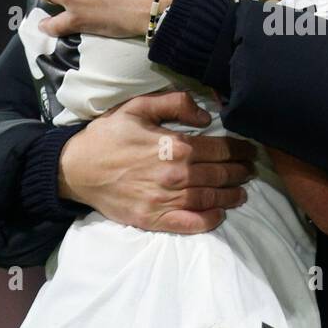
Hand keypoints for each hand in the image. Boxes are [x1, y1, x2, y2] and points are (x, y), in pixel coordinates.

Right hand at [58, 90, 254, 233]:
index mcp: (174, 146)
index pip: (219, 149)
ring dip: (231, 196)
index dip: (240, 150)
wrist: (76, 168)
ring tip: (242, 193)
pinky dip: (208, 221)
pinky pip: (189, 223)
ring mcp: (165, 200)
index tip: (250, 151)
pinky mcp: (153, 219)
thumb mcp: (139, 107)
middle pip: (219, 175)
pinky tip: (219, 215)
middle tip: (251, 171)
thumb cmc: (108, 135)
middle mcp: (175, 175)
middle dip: (240, 172)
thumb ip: (175, 104)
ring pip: (209, 199)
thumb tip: (206, 116)